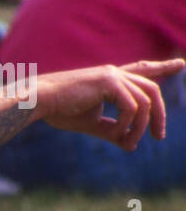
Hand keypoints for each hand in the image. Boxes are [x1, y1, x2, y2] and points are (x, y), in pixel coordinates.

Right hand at [39, 59, 182, 151]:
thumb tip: (131, 145)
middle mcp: (114, 73)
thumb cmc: (57, 111)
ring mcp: (112, 75)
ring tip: (128, 143)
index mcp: (109, 79)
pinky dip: (127, 125)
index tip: (181, 65)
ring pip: (145, 101)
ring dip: (140, 127)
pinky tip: (115, 134)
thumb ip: (111, 131)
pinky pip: (132, 107)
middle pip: (151, 90)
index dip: (162, 68)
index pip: (141, 71)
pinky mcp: (109, 81)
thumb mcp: (89, 123)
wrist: (38, 101)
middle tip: (159, 136)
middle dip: (159, 115)